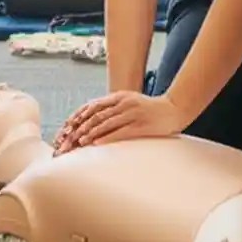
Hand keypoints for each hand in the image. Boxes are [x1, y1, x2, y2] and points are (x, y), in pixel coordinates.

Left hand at [52, 91, 189, 153]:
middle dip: (80, 128)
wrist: (174, 109)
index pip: (92, 106)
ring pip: (106, 123)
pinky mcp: (141, 125)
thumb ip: (114, 107)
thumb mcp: (130, 102)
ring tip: (79, 141)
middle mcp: (123, 103)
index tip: (66, 127)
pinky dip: (106, 138)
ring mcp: (132, 113)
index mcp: (119, 97)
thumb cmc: (150, 109)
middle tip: (69, 138)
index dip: (78, 117)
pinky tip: (97, 144)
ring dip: (90, 133)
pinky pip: (120, 132)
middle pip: (95, 115)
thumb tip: (95, 117)